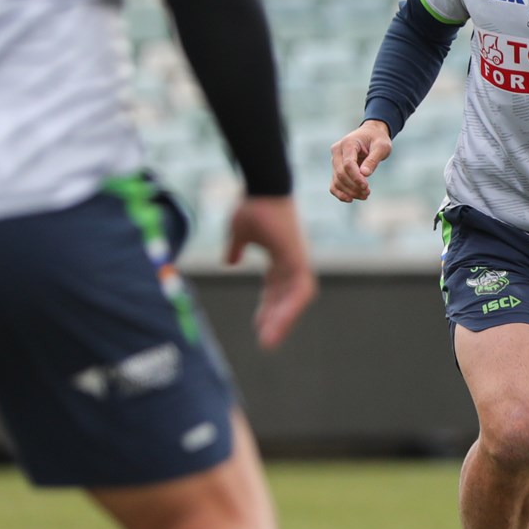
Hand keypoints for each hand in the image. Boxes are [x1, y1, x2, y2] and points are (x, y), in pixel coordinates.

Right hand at [225, 196, 317, 348]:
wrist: (262, 187)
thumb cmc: (252, 206)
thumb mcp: (239, 234)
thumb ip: (236, 249)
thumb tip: (229, 262)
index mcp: (280, 259)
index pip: (276, 291)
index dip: (268, 309)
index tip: (259, 327)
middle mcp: (291, 262)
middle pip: (286, 299)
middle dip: (276, 320)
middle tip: (266, 342)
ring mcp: (297, 261)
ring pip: (295, 299)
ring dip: (283, 320)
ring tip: (268, 340)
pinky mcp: (297, 258)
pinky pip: (299, 289)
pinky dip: (289, 307)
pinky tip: (277, 324)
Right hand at [329, 119, 392, 202]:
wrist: (371, 134)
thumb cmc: (378, 139)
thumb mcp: (382, 147)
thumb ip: (373, 159)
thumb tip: (364, 174)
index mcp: (348, 143)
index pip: (348, 164)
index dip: (356, 178)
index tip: (366, 187)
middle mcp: (337, 151)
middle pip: (341, 174)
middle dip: (354, 186)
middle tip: (368, 193)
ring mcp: (335, 160)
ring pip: (337, 180)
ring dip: (349, 192)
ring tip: (365, 195)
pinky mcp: (336, 168)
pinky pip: (334, 184)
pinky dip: (340, 193)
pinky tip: (351, 199)